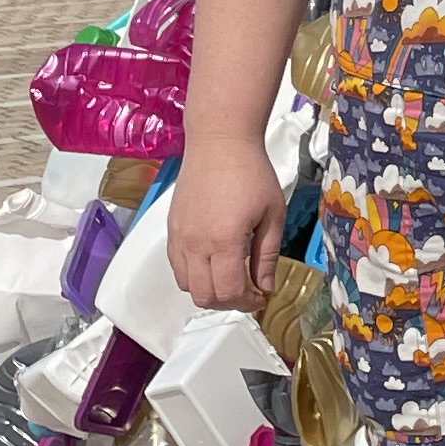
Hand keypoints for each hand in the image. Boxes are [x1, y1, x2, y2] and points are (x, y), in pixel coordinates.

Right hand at [167, 135, 290, 314]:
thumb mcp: (272, 214)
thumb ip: (268, 255)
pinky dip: (192, 274)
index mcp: (224, 241)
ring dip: (208, 290)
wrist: (220, 142)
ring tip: (229, 278)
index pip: (229, 292)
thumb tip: (265, 285)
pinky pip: (176, 265)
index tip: (260, 296)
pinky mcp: (172, 228)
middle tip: (246, 291)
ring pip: (185, 285)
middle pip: (204, 296)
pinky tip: (211, 263)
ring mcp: (180, 236)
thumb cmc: (250, 171)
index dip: (247, 302)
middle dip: (227, 302)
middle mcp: (196, 243)